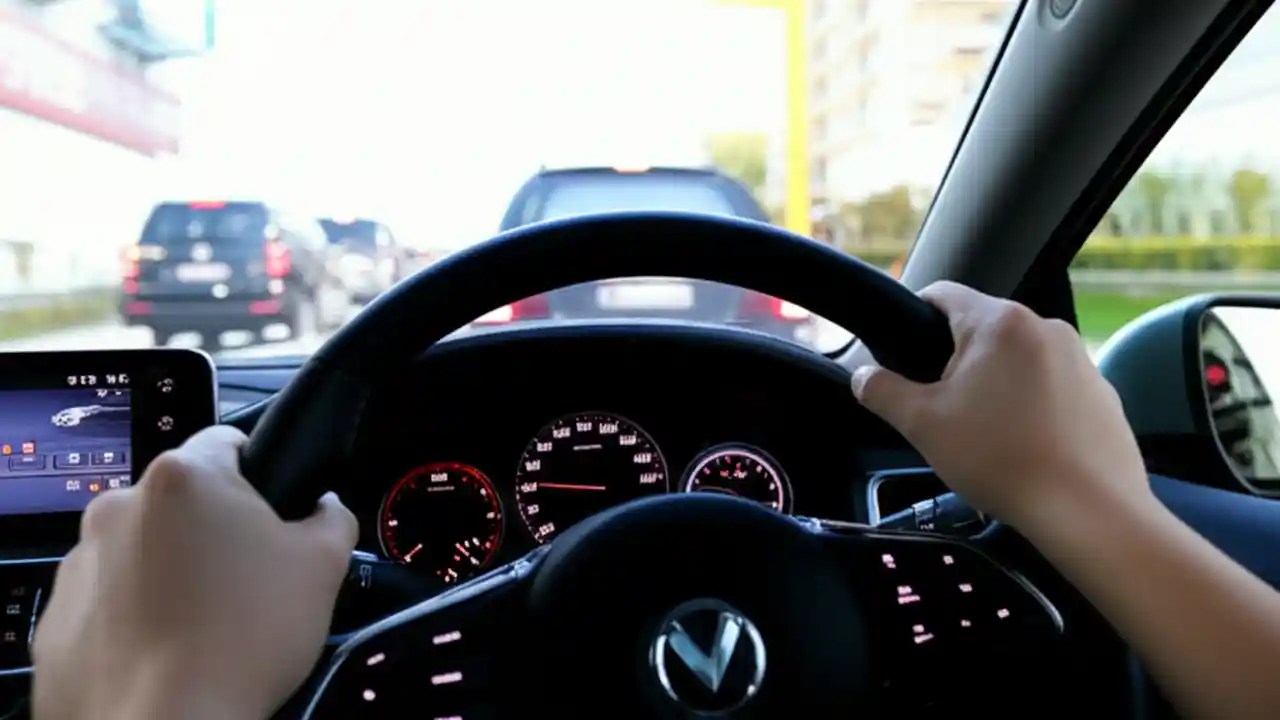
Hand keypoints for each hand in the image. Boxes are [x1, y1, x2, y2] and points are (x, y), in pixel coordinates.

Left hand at [32, 426, 357, 719]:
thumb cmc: (244, 639)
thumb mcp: (324, 565)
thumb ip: (332, 517)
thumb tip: (323, 509)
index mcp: (185, 477)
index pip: (229, 441)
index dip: (261, 474)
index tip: (273, 512)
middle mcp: (121, 506)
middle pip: (183, 500)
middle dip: (215, 529)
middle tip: (250, 578)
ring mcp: (81, 562)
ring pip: (143, 549)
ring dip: (172, 570)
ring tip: (209, 621)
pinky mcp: (59, 616)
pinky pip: (109, 599)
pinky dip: (137, 614)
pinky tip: (170, 647)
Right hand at [851, 281, 1152, 535]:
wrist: (1088, 510)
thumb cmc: (1000, 459)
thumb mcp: (922, 424)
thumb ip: (882, 391)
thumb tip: (862, 376)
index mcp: (998, 322)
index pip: (941, 293)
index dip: (912, 317)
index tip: (903, 353)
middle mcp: (1046, 327)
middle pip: (981, 330)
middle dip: (956, 363)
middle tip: (944, 411)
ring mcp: (1082, 360)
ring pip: (1018, 360)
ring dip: (996, 386)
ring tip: (987, 436)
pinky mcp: (1103, 394)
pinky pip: (1053, 387)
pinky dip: (1033, 408)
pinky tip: (1027, 447)